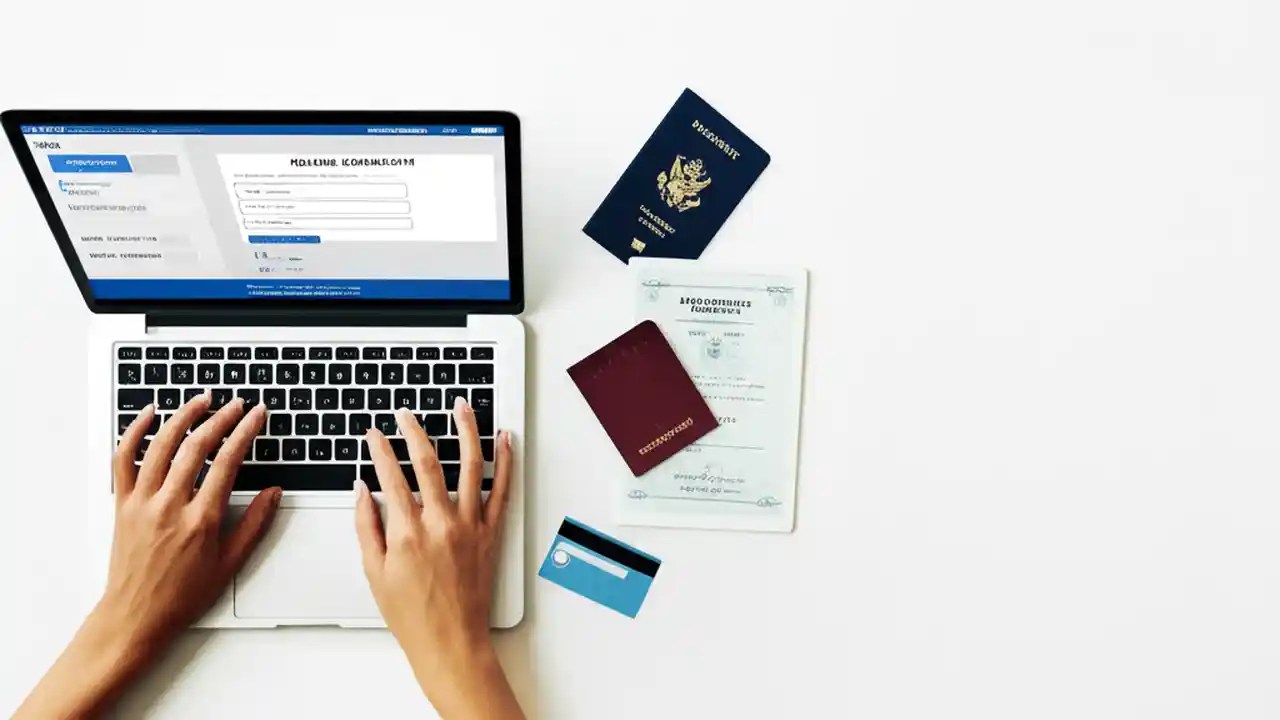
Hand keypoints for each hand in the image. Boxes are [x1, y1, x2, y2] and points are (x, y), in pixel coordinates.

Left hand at [98, 393, 280, 649]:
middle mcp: (169, 506)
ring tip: (202, 400)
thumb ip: (254, 524)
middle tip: (236, 405)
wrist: (135, 615)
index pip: (228, 462)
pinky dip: (135, 432)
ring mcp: (142, 502)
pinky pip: (124, 459)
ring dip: (184, 416)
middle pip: (197, 447)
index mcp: (200, 520)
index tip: (256, 416)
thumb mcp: (230, 563)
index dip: (245, 432)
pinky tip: (149, 414)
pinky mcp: (122, 504)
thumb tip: (274, 493)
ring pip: (162, 445)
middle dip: (221, 419)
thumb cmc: (181, 595)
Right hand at [355, 398, 522, 719]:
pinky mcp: (491, 534)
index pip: (391, 475)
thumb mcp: (373, 572)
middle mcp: (441, 523)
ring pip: (471, 465)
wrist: (451, 642)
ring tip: (461, 407)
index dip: (380, 449)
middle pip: (428, 462)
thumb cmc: (412, 616)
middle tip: (406, 415)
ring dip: (466, 431)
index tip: (374, 434)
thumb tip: (362, 489)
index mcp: (407, 532)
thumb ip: (366, 526)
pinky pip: (502, 490)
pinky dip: (505, 461)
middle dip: (414, 431)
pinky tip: (504, 440)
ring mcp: (470, 526)